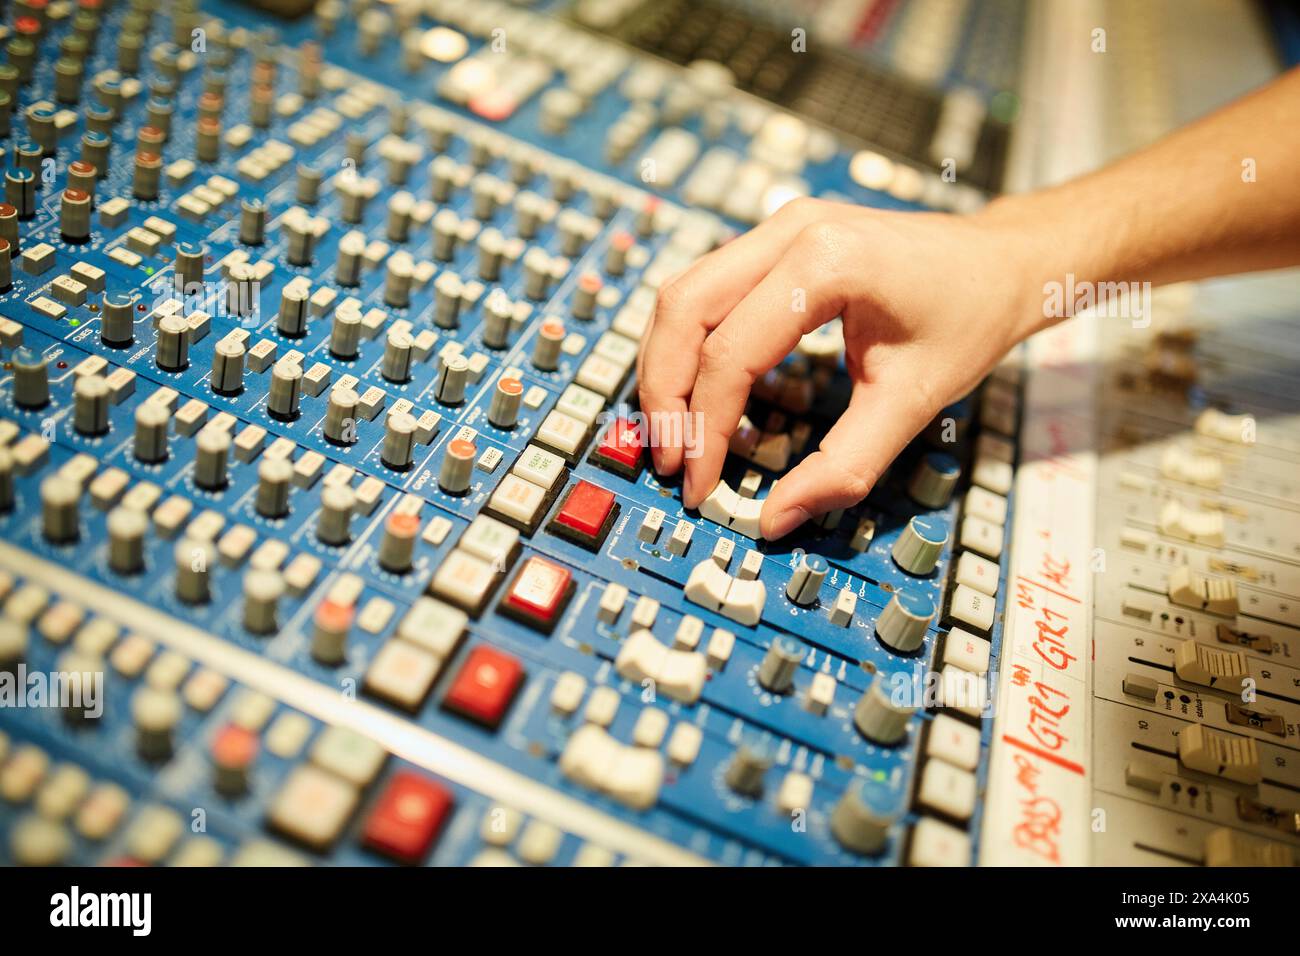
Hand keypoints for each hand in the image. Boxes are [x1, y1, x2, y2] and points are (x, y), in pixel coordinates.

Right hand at [637, 197, 1037, 538]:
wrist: (1002, 260)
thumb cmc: (969, 318)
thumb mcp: (912, 403)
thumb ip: (844, 467)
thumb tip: (777, 518)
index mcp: (827, 262)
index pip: (731, 353)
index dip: (706, 428)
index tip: (700, 485)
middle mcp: (791, 230)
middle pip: (683, 309)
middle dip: (665, 393)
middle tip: (669, 459)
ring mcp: (779, 227)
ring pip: (682, 293)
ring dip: (666, 366)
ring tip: (672, 432)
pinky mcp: (776, 239)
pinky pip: (704, 288)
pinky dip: (687, 343)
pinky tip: (695, 392)